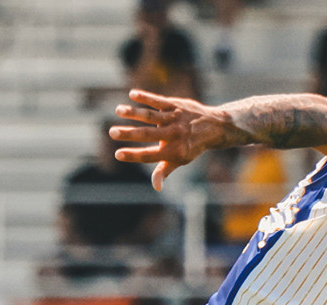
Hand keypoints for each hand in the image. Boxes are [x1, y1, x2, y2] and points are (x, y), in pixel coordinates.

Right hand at [111, 89, 241, 189]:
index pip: (150, 155)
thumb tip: (156, 187)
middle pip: (147, 134)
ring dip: (134, 112)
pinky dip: (146, 97)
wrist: (214, 127)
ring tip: (119, 110)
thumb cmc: (191, 145)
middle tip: (112, 132)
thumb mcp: (180, 160)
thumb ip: (164, 171)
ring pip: (151, 116)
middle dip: (129, 134)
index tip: (117, 154)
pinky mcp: (176, 106)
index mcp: (174, 151)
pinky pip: (159, 101)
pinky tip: (133, 94)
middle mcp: (174, 135)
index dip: (133, 155)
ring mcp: (175, 119)